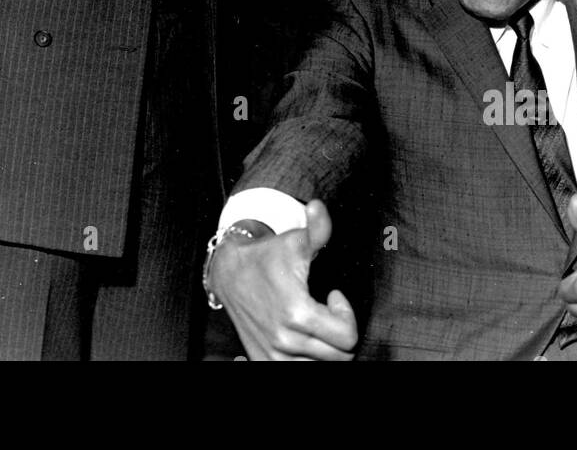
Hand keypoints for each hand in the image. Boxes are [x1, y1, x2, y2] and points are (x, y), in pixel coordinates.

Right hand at [209, 200, 357, 360]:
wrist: (229, 272)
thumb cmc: (267, 256)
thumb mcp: (295, 240)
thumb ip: (317, 227)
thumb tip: (318, 207)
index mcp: (298, 313)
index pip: (347, 337)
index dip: (347, 314)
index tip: (334, 296)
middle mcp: (286, 340)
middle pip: (339, 356)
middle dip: (340, 331)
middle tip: (327, 310)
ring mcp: (274, 354)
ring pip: (321, 365)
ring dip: (324, 346)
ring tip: (314, 322)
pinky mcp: (263, 360)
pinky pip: (299, 370)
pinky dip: (307, 357)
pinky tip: (301, 336)